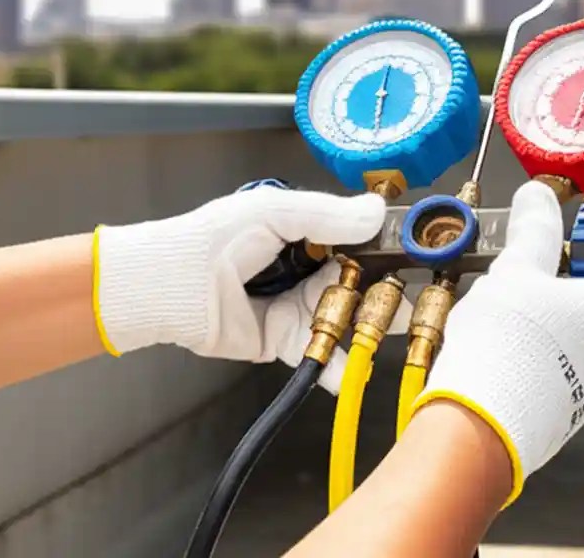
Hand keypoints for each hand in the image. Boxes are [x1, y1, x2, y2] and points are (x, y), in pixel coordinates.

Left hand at [93, 187, 410, 393]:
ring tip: (390, 328)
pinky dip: (339, 367)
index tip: (416, 254)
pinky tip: (354, 371)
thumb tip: (376, 212)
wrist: (166, 286)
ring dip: (370, 325)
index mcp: (310, 232)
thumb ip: (328, 215)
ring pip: (349, 317)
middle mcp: (309, 269)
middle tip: (415, 298)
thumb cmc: (210, 240)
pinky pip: (320, 353)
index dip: (388, 249)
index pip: (362, 241)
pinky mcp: (285, 341)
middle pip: (364, 283)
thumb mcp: (275, 213)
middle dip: (389, 293)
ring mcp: (300, 306)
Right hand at [407, 180, 583, 505]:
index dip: (548, 274)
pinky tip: (489, 373)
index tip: (525, 277)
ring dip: (522, 344)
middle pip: (565, 315)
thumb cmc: (506, 341)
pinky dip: (516, 376)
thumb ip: (532, 230)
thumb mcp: (515, 269)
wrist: (481, 421)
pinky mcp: (561, 422)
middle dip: (532, 310)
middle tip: (500, 308)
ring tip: (489, 342)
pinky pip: (538, 386)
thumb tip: (538, 195)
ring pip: (551, 351)